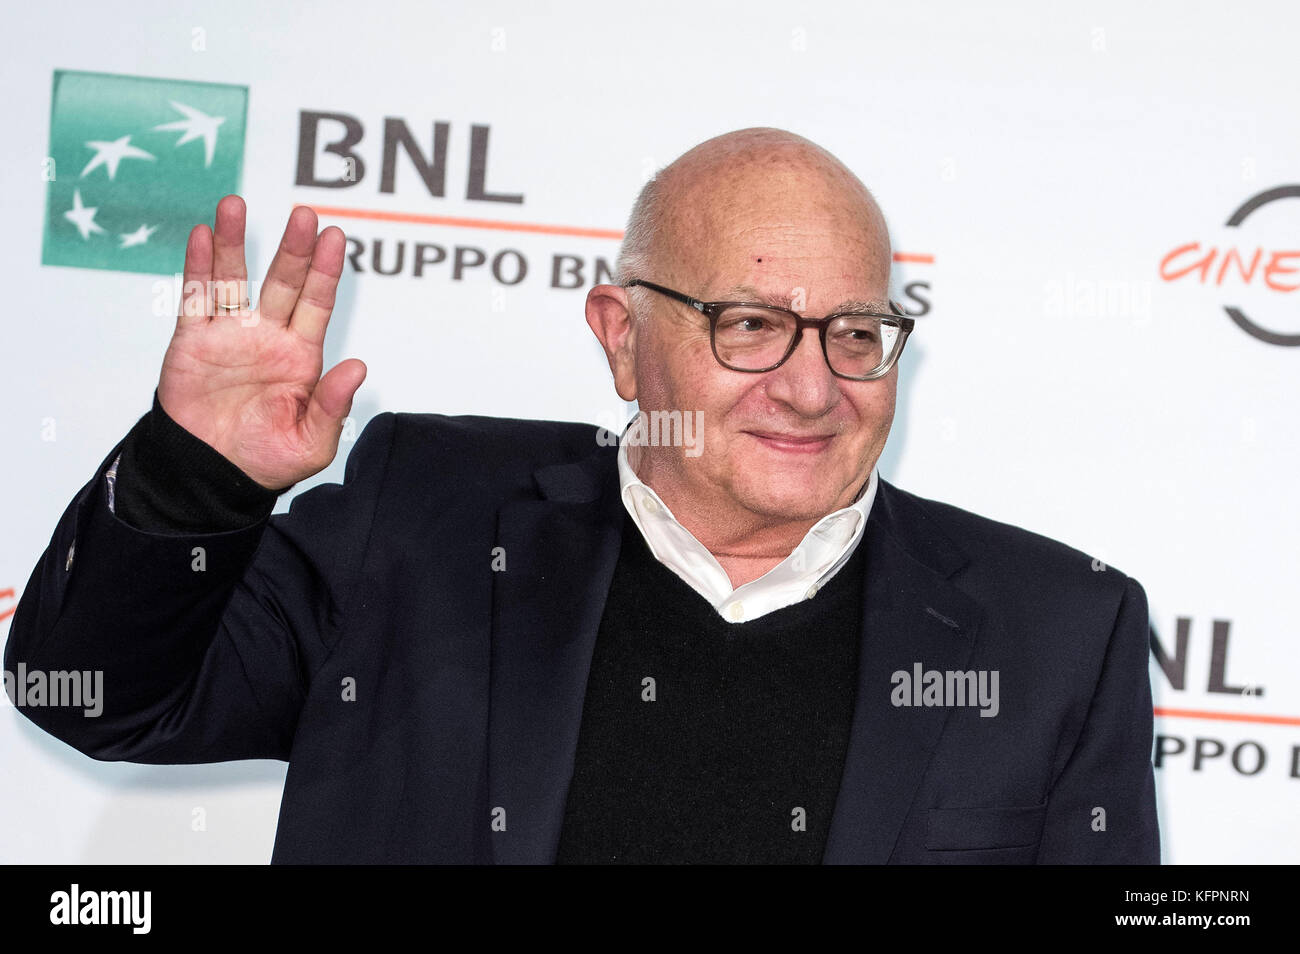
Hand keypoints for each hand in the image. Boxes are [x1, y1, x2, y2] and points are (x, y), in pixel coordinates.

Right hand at [158, 195, 365, 489]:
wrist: (212, 477)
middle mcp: (267, 337)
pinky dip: (199, 267)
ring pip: (233, 280)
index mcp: (300, 357)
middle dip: (293, 249)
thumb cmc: (266, 461)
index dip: (325, 271)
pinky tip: (203, 236)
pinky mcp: (193, 343)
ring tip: (236, 205)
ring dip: (236, 243)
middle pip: (282, 283)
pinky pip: (196, 299)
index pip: (317, 304)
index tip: (336, 238)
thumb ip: (333, 405)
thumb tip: (359, 367)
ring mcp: (229, 336)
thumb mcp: (310, 442)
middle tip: (305, 215)